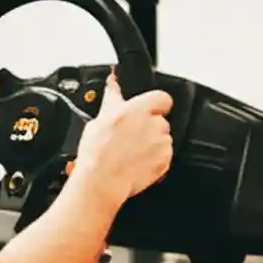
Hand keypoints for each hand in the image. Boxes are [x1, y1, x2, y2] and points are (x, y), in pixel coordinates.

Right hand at [71, 69, 172, 207]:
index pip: (162, 98)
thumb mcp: (100, 118)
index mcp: (139, 109)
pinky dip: (154, 160)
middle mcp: (154, 124)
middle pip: (161, 120)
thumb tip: (113, 83)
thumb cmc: (98, 152)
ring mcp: (161, 143)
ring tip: (132, 152)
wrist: (102, 180)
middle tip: (132, 137)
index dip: (156, 105)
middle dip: (150, 127)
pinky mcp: (165, 161)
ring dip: (153, 144)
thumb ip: (112, 98)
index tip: (147, 111)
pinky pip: (164, 157)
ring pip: (163, 139)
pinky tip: (137, 163)